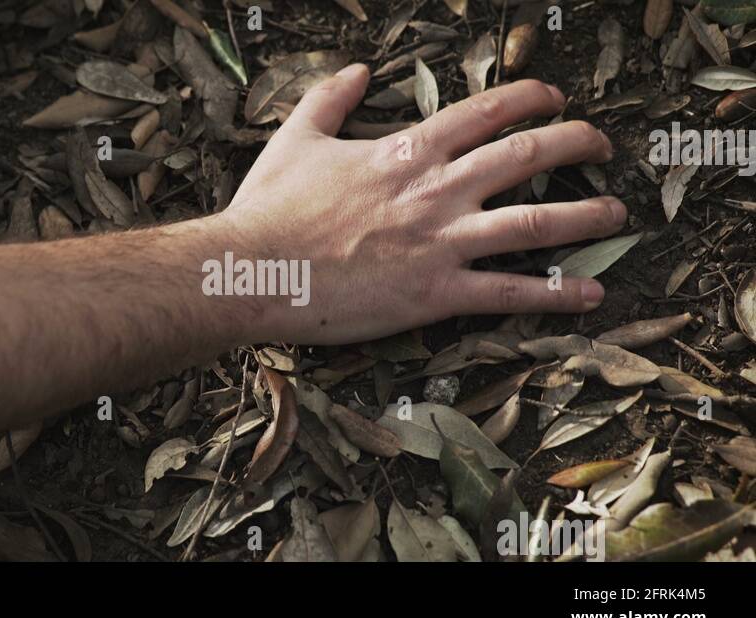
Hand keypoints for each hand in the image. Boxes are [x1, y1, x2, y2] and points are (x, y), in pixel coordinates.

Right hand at [227, 64, 624, 344]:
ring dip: (585, 215)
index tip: (553, 96)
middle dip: (575, 142)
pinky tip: (590, 294)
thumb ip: (329, 97)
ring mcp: (441, 242)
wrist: (255, 269)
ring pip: (534, 222)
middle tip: (602, 143)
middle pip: (526, 156)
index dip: (528, 98)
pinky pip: (509, 292)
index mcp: (406, 150)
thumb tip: (355, 69)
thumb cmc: (271, 208)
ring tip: (617, 213)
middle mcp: (436, 190)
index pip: (485, 112)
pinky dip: (555, 294)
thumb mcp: (295, 138)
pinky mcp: (436, 292)